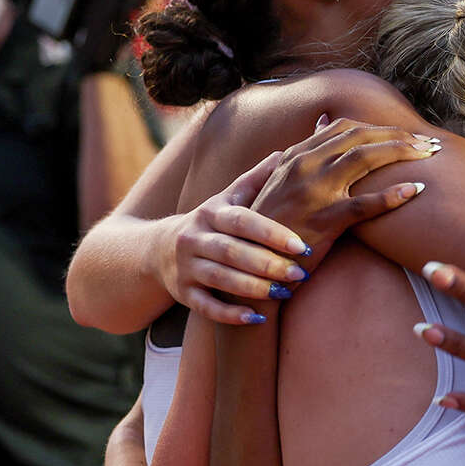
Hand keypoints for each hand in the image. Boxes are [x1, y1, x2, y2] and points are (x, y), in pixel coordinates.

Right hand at [163, 120, 431, 323]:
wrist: (161, 251)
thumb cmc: (214, 221)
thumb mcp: (233, 197)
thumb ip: (263, 176)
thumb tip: (299, 144)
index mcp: (214, 212)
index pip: (244, 221)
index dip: (272, 232)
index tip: (303, 245)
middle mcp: (198, 238)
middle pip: (233, 252)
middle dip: (267, 263)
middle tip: (302, 271)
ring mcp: (190, 268)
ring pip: (221, 280)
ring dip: (253, 288)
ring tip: (285, 293)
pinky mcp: (186, 295)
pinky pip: (208, 308)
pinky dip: (231, 315)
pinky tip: (256, 321)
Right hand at [251, 117, 439, 249]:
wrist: (253, 262)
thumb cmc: (273, 225)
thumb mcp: (281, 180)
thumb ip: (303, 151)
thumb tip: (323, 120)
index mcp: (295, 156)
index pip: (345, 127)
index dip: (380, 127)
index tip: (405, 133)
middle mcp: (303, 166)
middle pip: (360, 136)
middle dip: (398, 136)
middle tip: (428, 143)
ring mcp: (312, 192)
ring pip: (364, 159)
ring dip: (402, 153)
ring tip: (429, 156)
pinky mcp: (322, 220)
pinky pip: (364, 205)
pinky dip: (392, 195)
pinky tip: (414, 191)